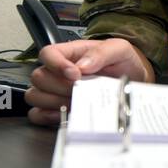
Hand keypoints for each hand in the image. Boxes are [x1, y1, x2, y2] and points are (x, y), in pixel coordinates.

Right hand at [26, 38, 152, 125]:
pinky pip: (37, 114)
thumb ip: (102, 53)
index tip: (75, 74)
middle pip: (39, 77)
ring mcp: (55, 91)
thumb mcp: (119, 50)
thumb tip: (83, 66)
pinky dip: (47, 116)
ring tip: (74, 102)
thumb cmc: (122, 63)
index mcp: (69, 53)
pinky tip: (65, 114)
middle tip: (80, 90)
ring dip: (53, 102)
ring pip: (35, 95)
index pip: (47, 54)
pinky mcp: (56, 109)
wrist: (132, 83)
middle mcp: (57, 71)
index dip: (56, 65)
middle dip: (60, 86)